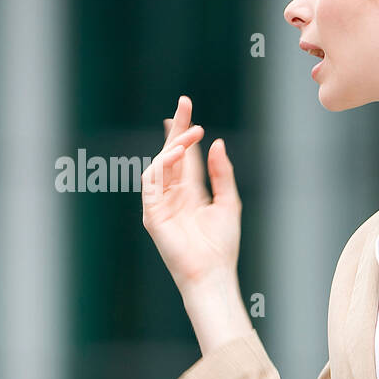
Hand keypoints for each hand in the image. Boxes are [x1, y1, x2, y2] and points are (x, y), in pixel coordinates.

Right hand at [141, 95, 242, 293]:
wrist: (213, 272)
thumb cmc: (222, 245)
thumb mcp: (228, 201)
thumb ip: (221, 173)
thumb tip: (216, 143)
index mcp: (189, 192)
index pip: (184, 156)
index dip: (183, 131)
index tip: (185, 106)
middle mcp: (172, 195)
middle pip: (170, 154)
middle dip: (176, 129)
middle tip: (185, 106)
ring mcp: (159, 203)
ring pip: (159, 165)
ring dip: (173, 146)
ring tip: (191, 135)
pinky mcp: (152, 214)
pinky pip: (150, 183)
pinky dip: (161, 166)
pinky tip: (176, 154)